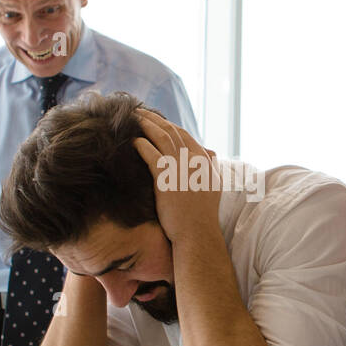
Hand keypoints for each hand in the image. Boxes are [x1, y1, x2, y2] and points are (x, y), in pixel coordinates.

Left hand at [131, 108, 220, 244]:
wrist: (197, 234)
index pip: (185, 135)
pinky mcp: (166, 177)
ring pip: (161, 137)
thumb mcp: (213, 186)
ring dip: (146, 124)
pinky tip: (132, 141)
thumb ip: (211, 167)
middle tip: (140, 112)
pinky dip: (141, 144)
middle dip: (155, 119)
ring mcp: (181, 167)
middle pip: (172, 130)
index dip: (169, 125)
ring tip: (133, 118)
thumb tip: (210, 153)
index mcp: (205, 160)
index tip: (156, 121)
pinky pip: (151, 154)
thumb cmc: (202, 215)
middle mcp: (194, 159)